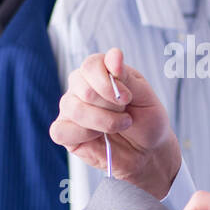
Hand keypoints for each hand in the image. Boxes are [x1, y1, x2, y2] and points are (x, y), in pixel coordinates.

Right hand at [49, 47, 181, 198]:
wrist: (148, 152)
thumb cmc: (147, 121)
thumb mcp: (145, 96)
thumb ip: (127, 77)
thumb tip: (114, 57)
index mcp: (101, 72)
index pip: (91, 64)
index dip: (107, 81)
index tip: (128, 97)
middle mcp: (81, 86)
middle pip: (81, 84)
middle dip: (109, 104)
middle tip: (126, 114)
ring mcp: (71, 108)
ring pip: (73, 107)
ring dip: (102, 120)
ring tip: (120, 126)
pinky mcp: (64, 132)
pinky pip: (61, 130)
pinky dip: (84, 134)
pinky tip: (99, 136)